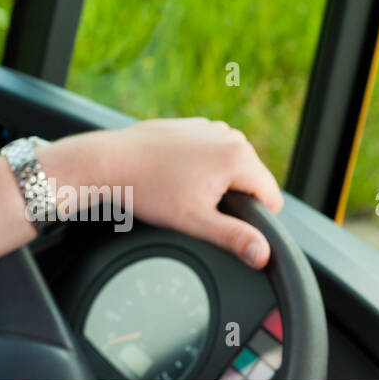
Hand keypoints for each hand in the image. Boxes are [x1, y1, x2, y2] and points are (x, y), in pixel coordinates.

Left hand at [76, 117, 284, 268]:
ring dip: (217, 181)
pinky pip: (209, 151)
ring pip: (230, 165)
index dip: (256, 218)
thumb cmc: (147, 189)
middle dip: (234, 198)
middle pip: (252, 179)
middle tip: (197, 207)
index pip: (271, 196)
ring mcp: (208, 127)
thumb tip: (264, 253)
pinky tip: (174, 175)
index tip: (227, 224)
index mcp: (238, 157)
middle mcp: (228, 135)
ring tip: (183, 191)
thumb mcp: (194, 221)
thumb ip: (234, 237)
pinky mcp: (190, 126)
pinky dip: (200, 165)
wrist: (107, 161)